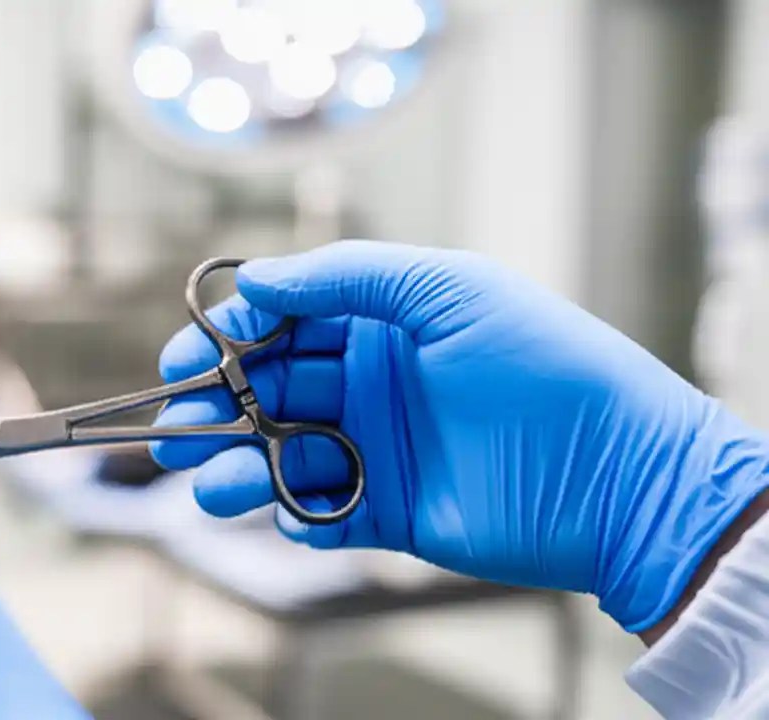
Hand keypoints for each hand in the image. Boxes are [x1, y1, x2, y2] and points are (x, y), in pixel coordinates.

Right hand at [153, 241, 768, 632]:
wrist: (618, 473)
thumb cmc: (543, 363)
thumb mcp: (448, 288)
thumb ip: (347, 276)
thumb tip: (255, 281)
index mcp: (382, 323)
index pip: (284, 322)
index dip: (230, 336)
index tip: (188, 355)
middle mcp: (371, 383)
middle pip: (268, 387)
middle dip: (216, 402)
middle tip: (178, 423)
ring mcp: (377, 448)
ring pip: (280, 452)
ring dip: (236, 463)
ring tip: (211, 481)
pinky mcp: (388, 513)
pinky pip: (318, 510)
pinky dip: (289, 511)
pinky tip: (281, 507)